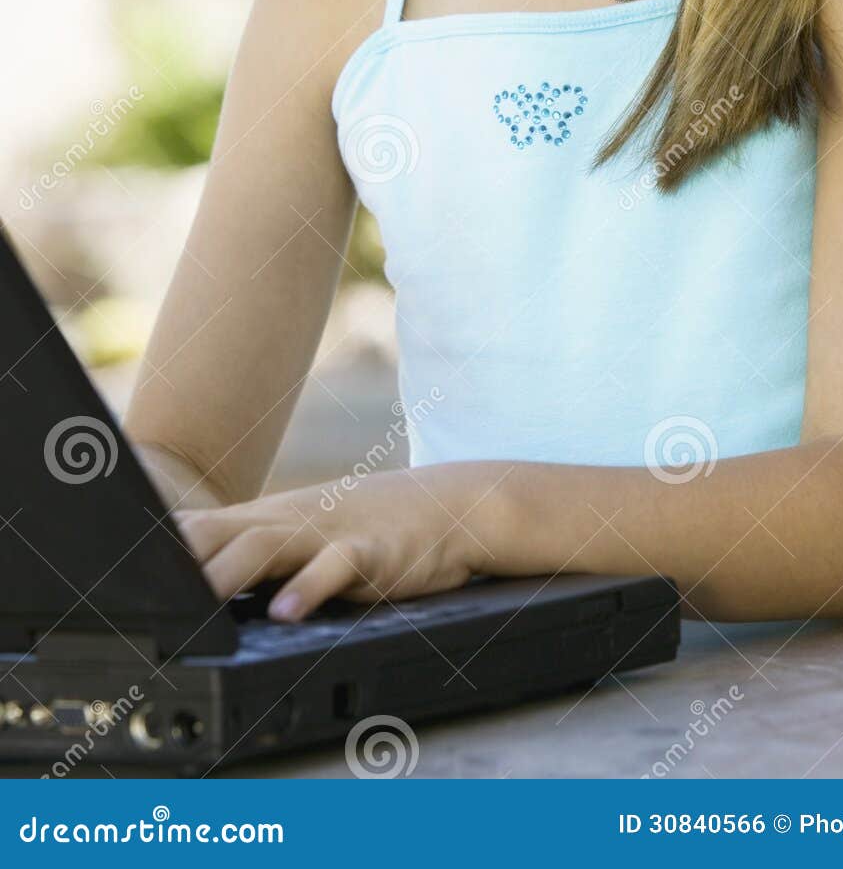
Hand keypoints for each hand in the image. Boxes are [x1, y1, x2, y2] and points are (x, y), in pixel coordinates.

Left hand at [172, 464, 496, 621]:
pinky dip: (306, 590)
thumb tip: (195, 583)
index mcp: (268, 520)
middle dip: (176, 566)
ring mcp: (327, 533)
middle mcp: (289, 521)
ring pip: (264, 546)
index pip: (197, 529)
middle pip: (218, 535)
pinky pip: (333, 568)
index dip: (155, 553)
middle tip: (141, 602)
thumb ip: (253, 552)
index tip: (117, 582)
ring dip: (227, 574)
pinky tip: (285, 613)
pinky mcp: (368, 551)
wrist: (450, 505)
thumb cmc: (368, 526)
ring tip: (198, 605)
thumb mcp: (304, 532)